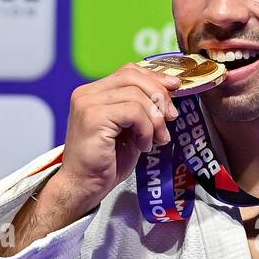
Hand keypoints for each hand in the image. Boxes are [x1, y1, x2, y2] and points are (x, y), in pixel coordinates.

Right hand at [48, 61, 182, 216]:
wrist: (84, 187)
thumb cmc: (106, 162)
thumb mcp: (130, 129)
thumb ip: (141, 110)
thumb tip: (168, 94)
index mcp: (94, 92)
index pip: (129, 71)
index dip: (155, 77)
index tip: (175, 88)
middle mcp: (87, 93)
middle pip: (133, 76)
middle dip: (160, 95)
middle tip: (171, 118)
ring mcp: (88, 103)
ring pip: (136, 95)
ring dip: (155, 119)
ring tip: (157, 140)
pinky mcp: (93, 117)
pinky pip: (133, 112)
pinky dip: (146, 129)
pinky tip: (143, 145)